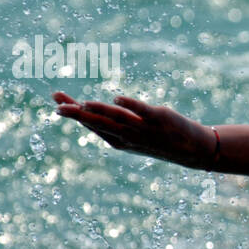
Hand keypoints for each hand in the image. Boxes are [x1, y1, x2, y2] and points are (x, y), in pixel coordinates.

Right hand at [53, 92, 216, 169]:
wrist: (192, 149)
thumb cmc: (157, 139)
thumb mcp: (131, 133)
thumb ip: (110, 121)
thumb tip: (86, 108)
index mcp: (118, 140)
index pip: (92, 125)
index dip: (74, 115)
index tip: (56, 103)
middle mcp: (128, 136)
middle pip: (99, 124)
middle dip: (78, 116)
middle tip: (57, 107)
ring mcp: (144, 128)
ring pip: (117, 120)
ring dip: (99, 111)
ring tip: (81, 103)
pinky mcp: (160, 119)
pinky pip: (143, 112)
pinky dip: (130, 106)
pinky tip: (117, 99)